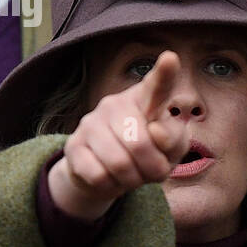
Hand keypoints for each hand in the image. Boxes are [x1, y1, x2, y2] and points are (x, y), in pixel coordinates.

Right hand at [48, 52, 188, 220]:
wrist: (109, 174)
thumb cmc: (150, 154)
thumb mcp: (172, 150)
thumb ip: (174, 139)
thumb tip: (155, 132)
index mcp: (146, 100)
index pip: (157, 86)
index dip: (165, 74)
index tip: (171, 58)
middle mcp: (115, 104)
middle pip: (140, 145)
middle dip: (153, 169)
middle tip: (153, 172)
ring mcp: (90, 123)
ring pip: (118, 164)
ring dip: (133, 181)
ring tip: (132, 175)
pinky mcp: (72, 147)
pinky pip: (98, 177)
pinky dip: (112, 188)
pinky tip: (111, 179)